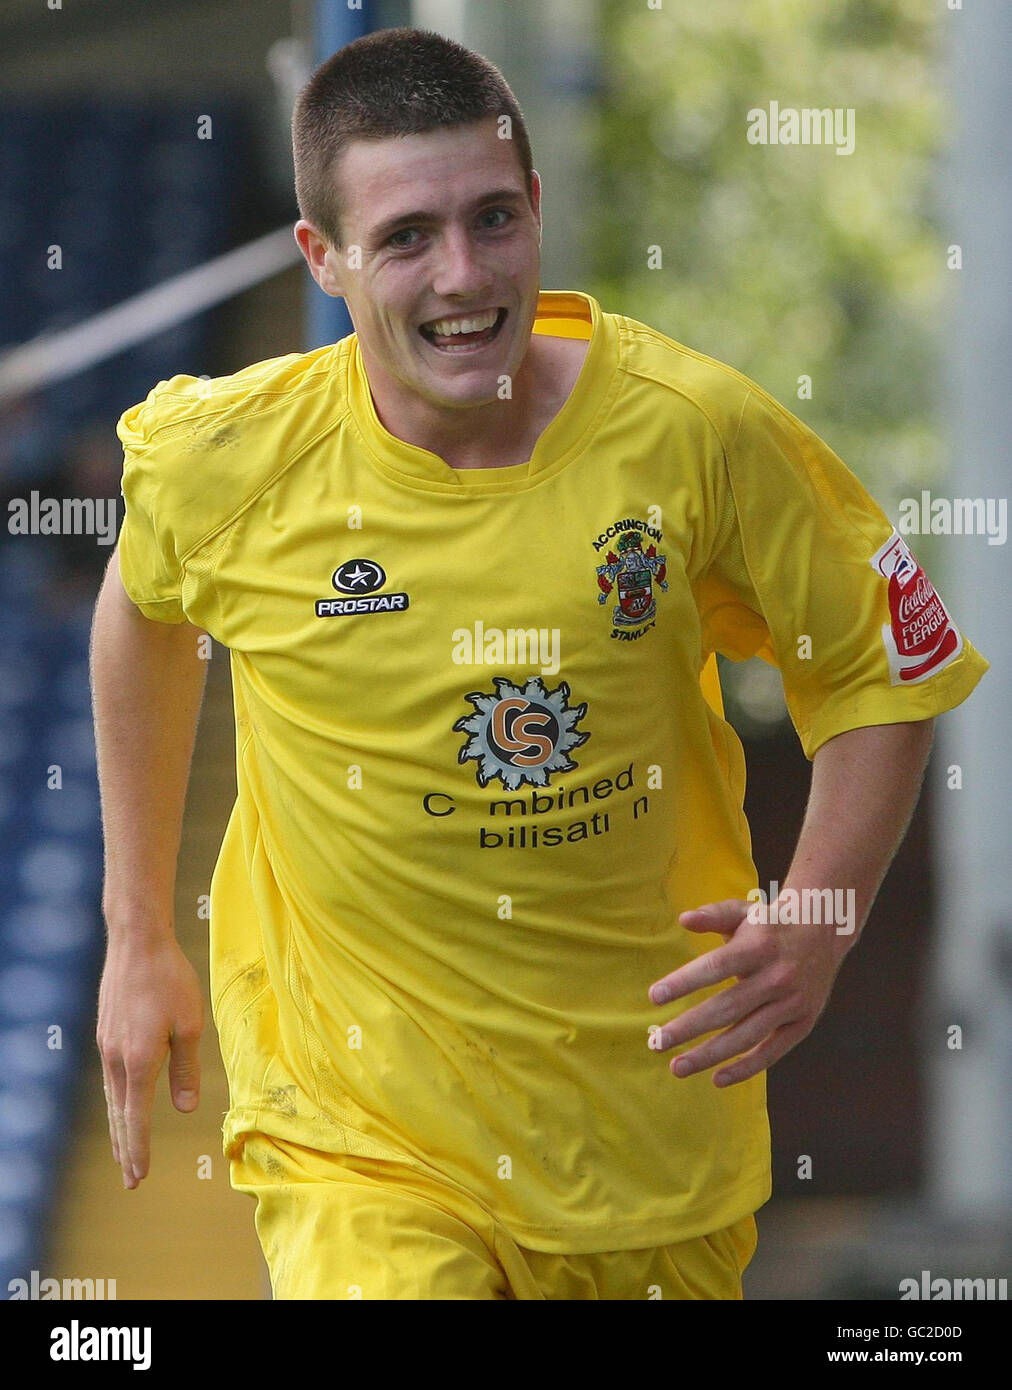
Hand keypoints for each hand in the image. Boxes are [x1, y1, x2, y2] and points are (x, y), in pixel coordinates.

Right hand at [96, 933, 203, 1187]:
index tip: (140, 1176)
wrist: (137, 943)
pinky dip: (117, 1101)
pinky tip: (122, 1105)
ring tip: (123, 1152)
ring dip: (120, 1128)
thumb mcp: (189, 1025)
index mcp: (139, 1061)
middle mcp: (116, 1059)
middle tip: (131, 1180)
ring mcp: (107, 1046)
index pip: (136, 1118)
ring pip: (113, 1098)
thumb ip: (186, 1069)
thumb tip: (185, 1108)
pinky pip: (111, 1078)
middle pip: (120, 1115)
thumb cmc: (170, 980)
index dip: (139, 1149)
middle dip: (126, 1149)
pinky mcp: (106, 1033)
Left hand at [647, 897, 844, 1086]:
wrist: (825, 931)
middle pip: (727, 1008)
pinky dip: (745, 1068)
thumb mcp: (743, 912)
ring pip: (747, 1036)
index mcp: (759, 945)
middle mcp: (777, 976)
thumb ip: (712, 915)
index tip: (654, 996)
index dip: (685, 981)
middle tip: (657, 1043)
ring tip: (677, 1067)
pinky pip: (772, 1052)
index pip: (716, 966)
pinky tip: (716, 1079)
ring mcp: (792, 1003)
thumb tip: (684, 919)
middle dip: (689, 1027)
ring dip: (710, 1055)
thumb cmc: (770, 924)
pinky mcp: (802, 1024)